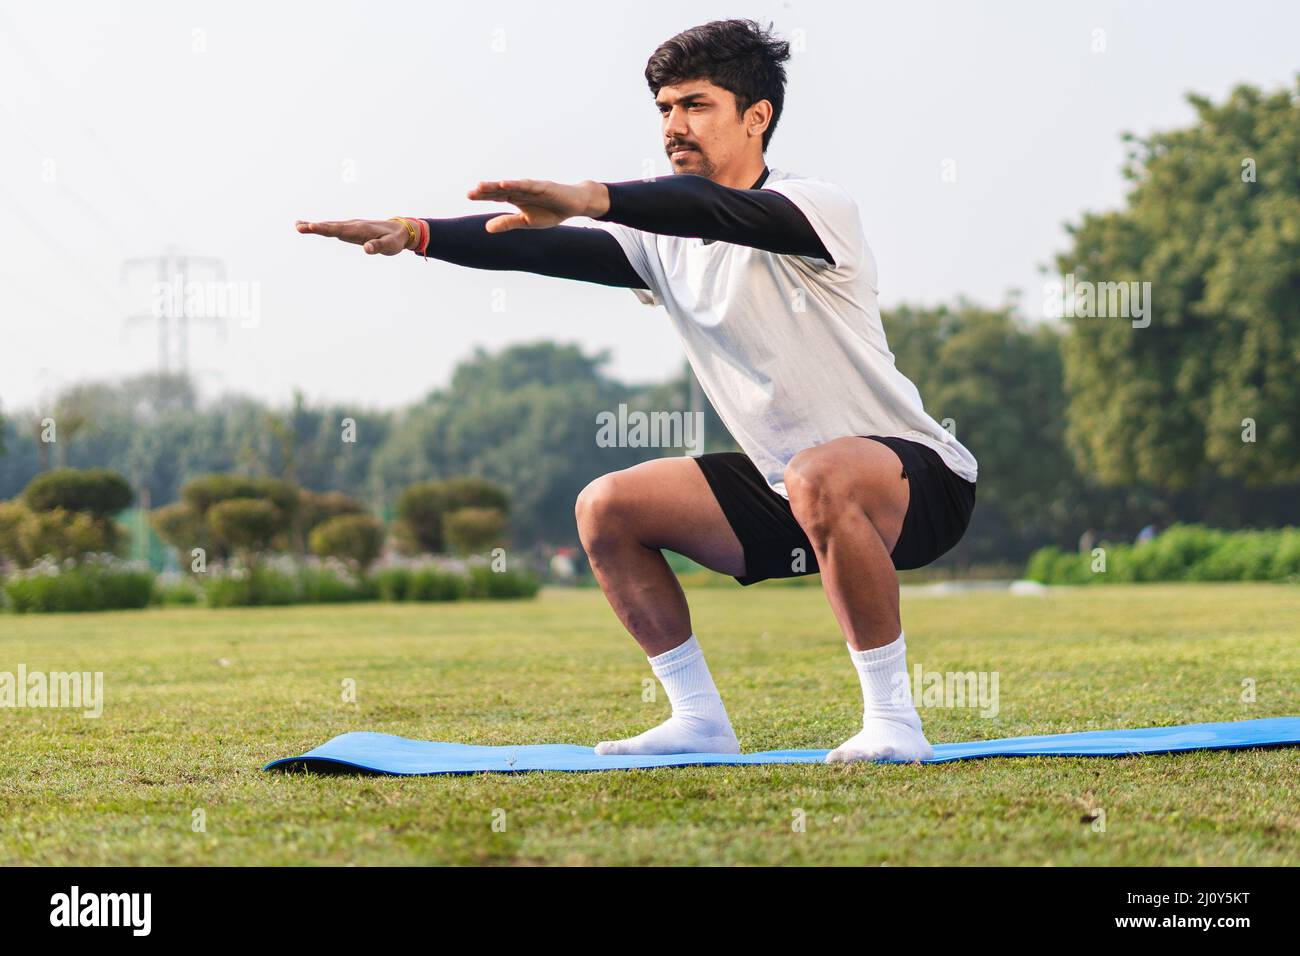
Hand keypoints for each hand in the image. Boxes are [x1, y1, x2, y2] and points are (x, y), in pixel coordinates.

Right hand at [294, 218, 411, 254]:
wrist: (399, 230)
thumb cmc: (395, 239)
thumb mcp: (390, 245)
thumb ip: (379, 246)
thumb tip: (367, 249)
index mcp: (360, 229)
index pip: (340, 229)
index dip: (325, 229)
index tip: (312, 227)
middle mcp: (353, 226)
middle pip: (331, 226)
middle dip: (315, 227)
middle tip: (298, 227)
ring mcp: (350, 227)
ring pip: (330, 226)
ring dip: (314, 226)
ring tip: (298, 226)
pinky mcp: (350, 230)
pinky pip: (333, 228)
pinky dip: (321, 227)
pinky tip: (310, 226)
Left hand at [467, 179, 608, 232]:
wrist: (574, 205)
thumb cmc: (551, 211)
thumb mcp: (526, 222)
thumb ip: (508, 223)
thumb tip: (487, 228)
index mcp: (517, 198)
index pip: (497, 196)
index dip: (483, 196)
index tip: (469, 196)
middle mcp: (521, 190)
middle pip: (500, 190)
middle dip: (486, 191)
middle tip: (470, 193)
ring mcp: (531, 187)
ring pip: (511, 185)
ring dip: (497, 185)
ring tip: (482, 186)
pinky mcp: (543, 186)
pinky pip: (527, 185)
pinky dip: (516, 184)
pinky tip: (505, 183)